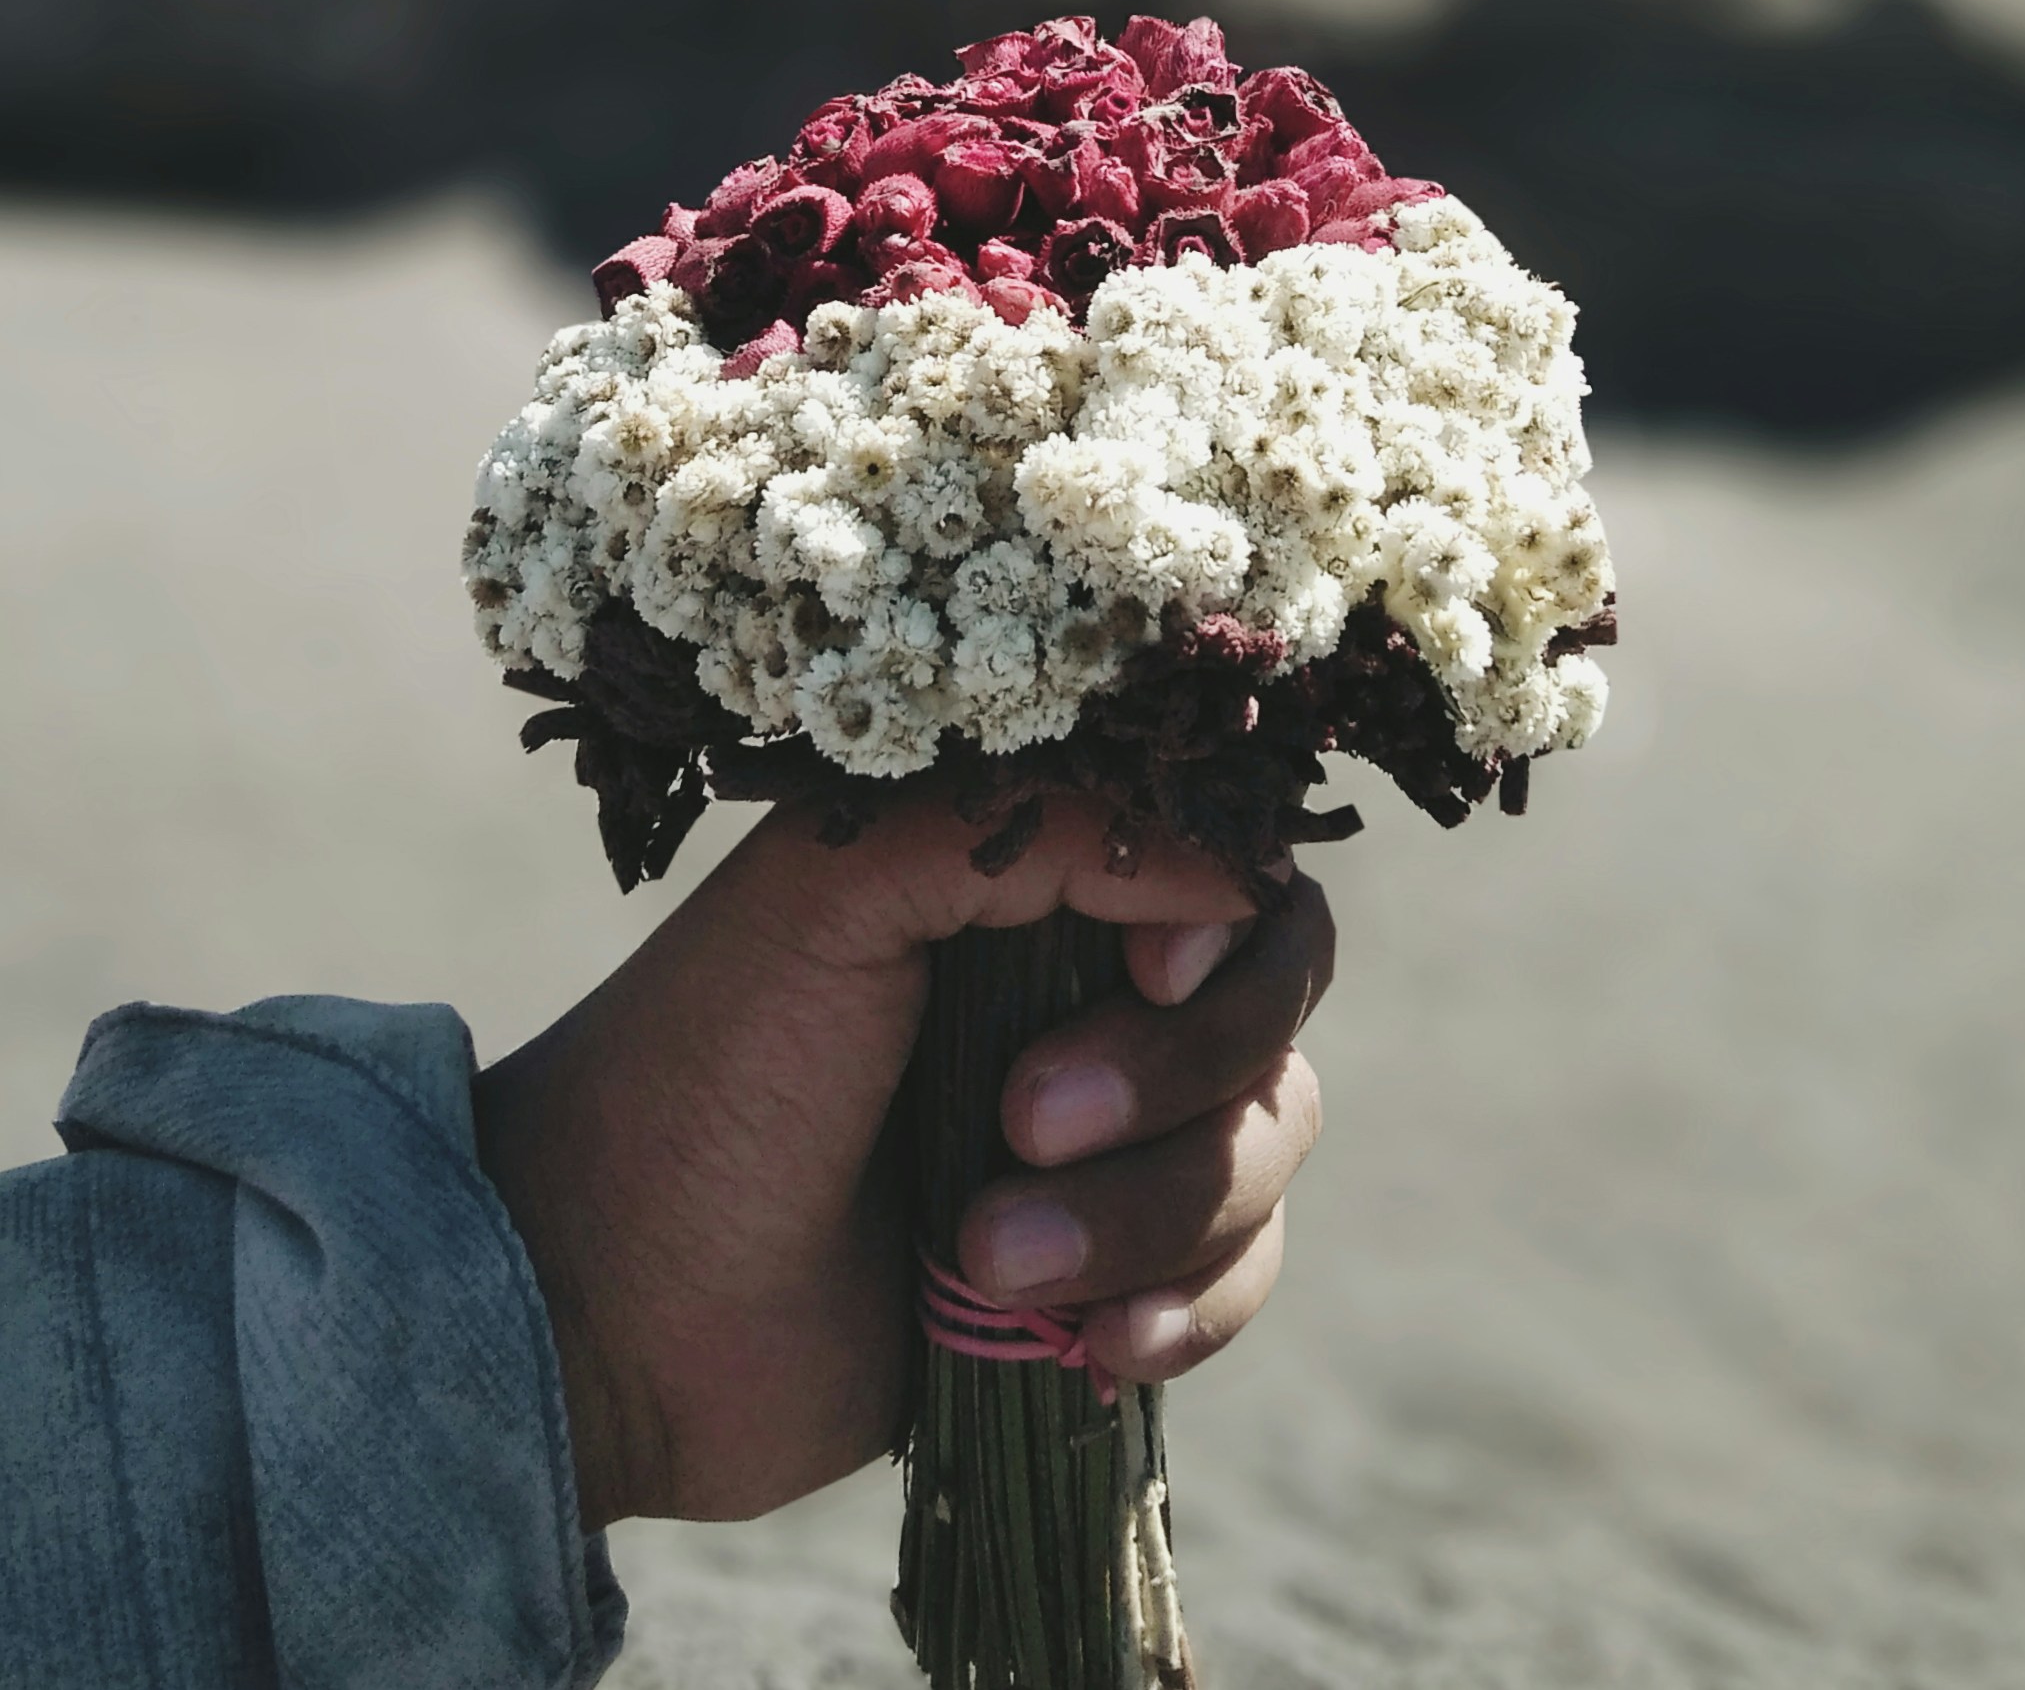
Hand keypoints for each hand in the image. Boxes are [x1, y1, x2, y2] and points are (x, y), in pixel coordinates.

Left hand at [473, 782, 1333, 1526]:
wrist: (607, 1311)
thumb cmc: (703, 1070)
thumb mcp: (839, 888)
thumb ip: (1040, 828)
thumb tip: (1235, 877)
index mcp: (1029, 876)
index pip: (1234, 865)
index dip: (1223, 930)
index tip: (1138, 974)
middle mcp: (1087, 988)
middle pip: (1271, 1011)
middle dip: (1171, 1082)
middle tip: (1017, 1123)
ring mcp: (1105, 1139)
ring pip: (1264, 1150)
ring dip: (1141, 1214)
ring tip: (982, 1257)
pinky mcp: (1103, 1273)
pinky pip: (1239, 1277)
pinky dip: (1183, 1310)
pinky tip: (1080, 1342)